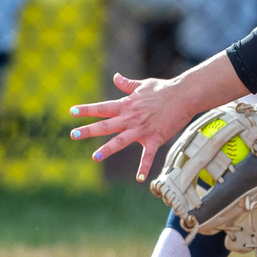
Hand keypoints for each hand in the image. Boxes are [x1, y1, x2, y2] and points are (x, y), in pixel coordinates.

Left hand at [69, 54, 250, 181]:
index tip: (72, 112)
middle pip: (106, 125)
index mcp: (127, 105)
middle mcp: (130, 118)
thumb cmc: (164, 89)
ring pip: (121, 141)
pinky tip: (140, 179)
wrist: (184, 95)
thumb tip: (116, 77)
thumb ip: (127, 84)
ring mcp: (142, 129)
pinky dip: (144, 168)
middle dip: (89, 130)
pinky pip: (148, 156)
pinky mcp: (155, 138)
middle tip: (73, 135)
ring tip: (95, 157)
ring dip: (107, 149)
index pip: (102, 107)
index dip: (87, 110)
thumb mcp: (143, 84)